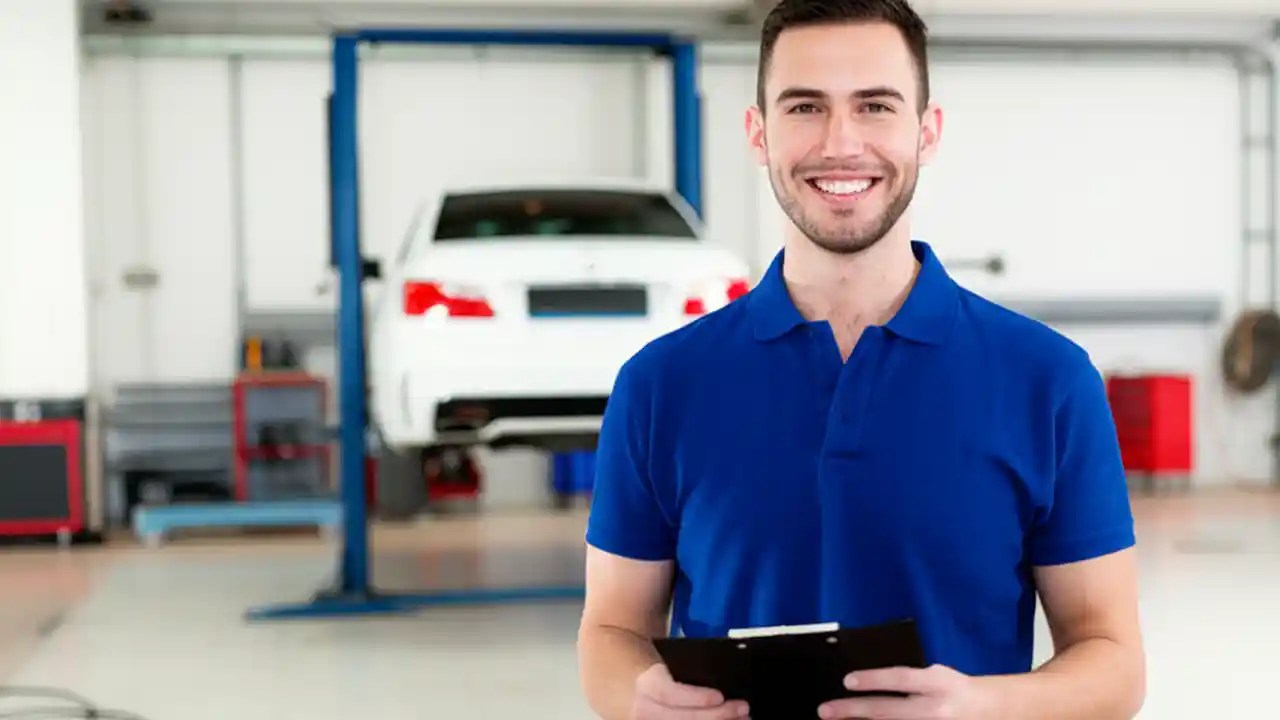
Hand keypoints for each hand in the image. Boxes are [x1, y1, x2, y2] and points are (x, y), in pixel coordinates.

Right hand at [633, 663, 749, 718]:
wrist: (615, 675)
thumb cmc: (645, 661)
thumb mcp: (658, 658)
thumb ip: (683, 670)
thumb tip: (722, 674)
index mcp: (646, 683)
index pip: (669, 694)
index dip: (695, 698)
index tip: (719, 697)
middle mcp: (643, 709)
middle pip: (681, 719)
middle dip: (716, 716)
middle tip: (743, 708)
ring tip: (741, 719)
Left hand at [817, 665, 990, 719]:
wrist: (990, 711)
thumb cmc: (955, 689)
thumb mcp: (936, 675)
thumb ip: (908, 680)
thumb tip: (870, 685)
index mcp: (937, 683)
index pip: (900, 679)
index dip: (873, 680)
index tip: (847, 681)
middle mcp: (935, 710)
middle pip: (887, 711)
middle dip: (852, 711)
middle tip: (825, 710)